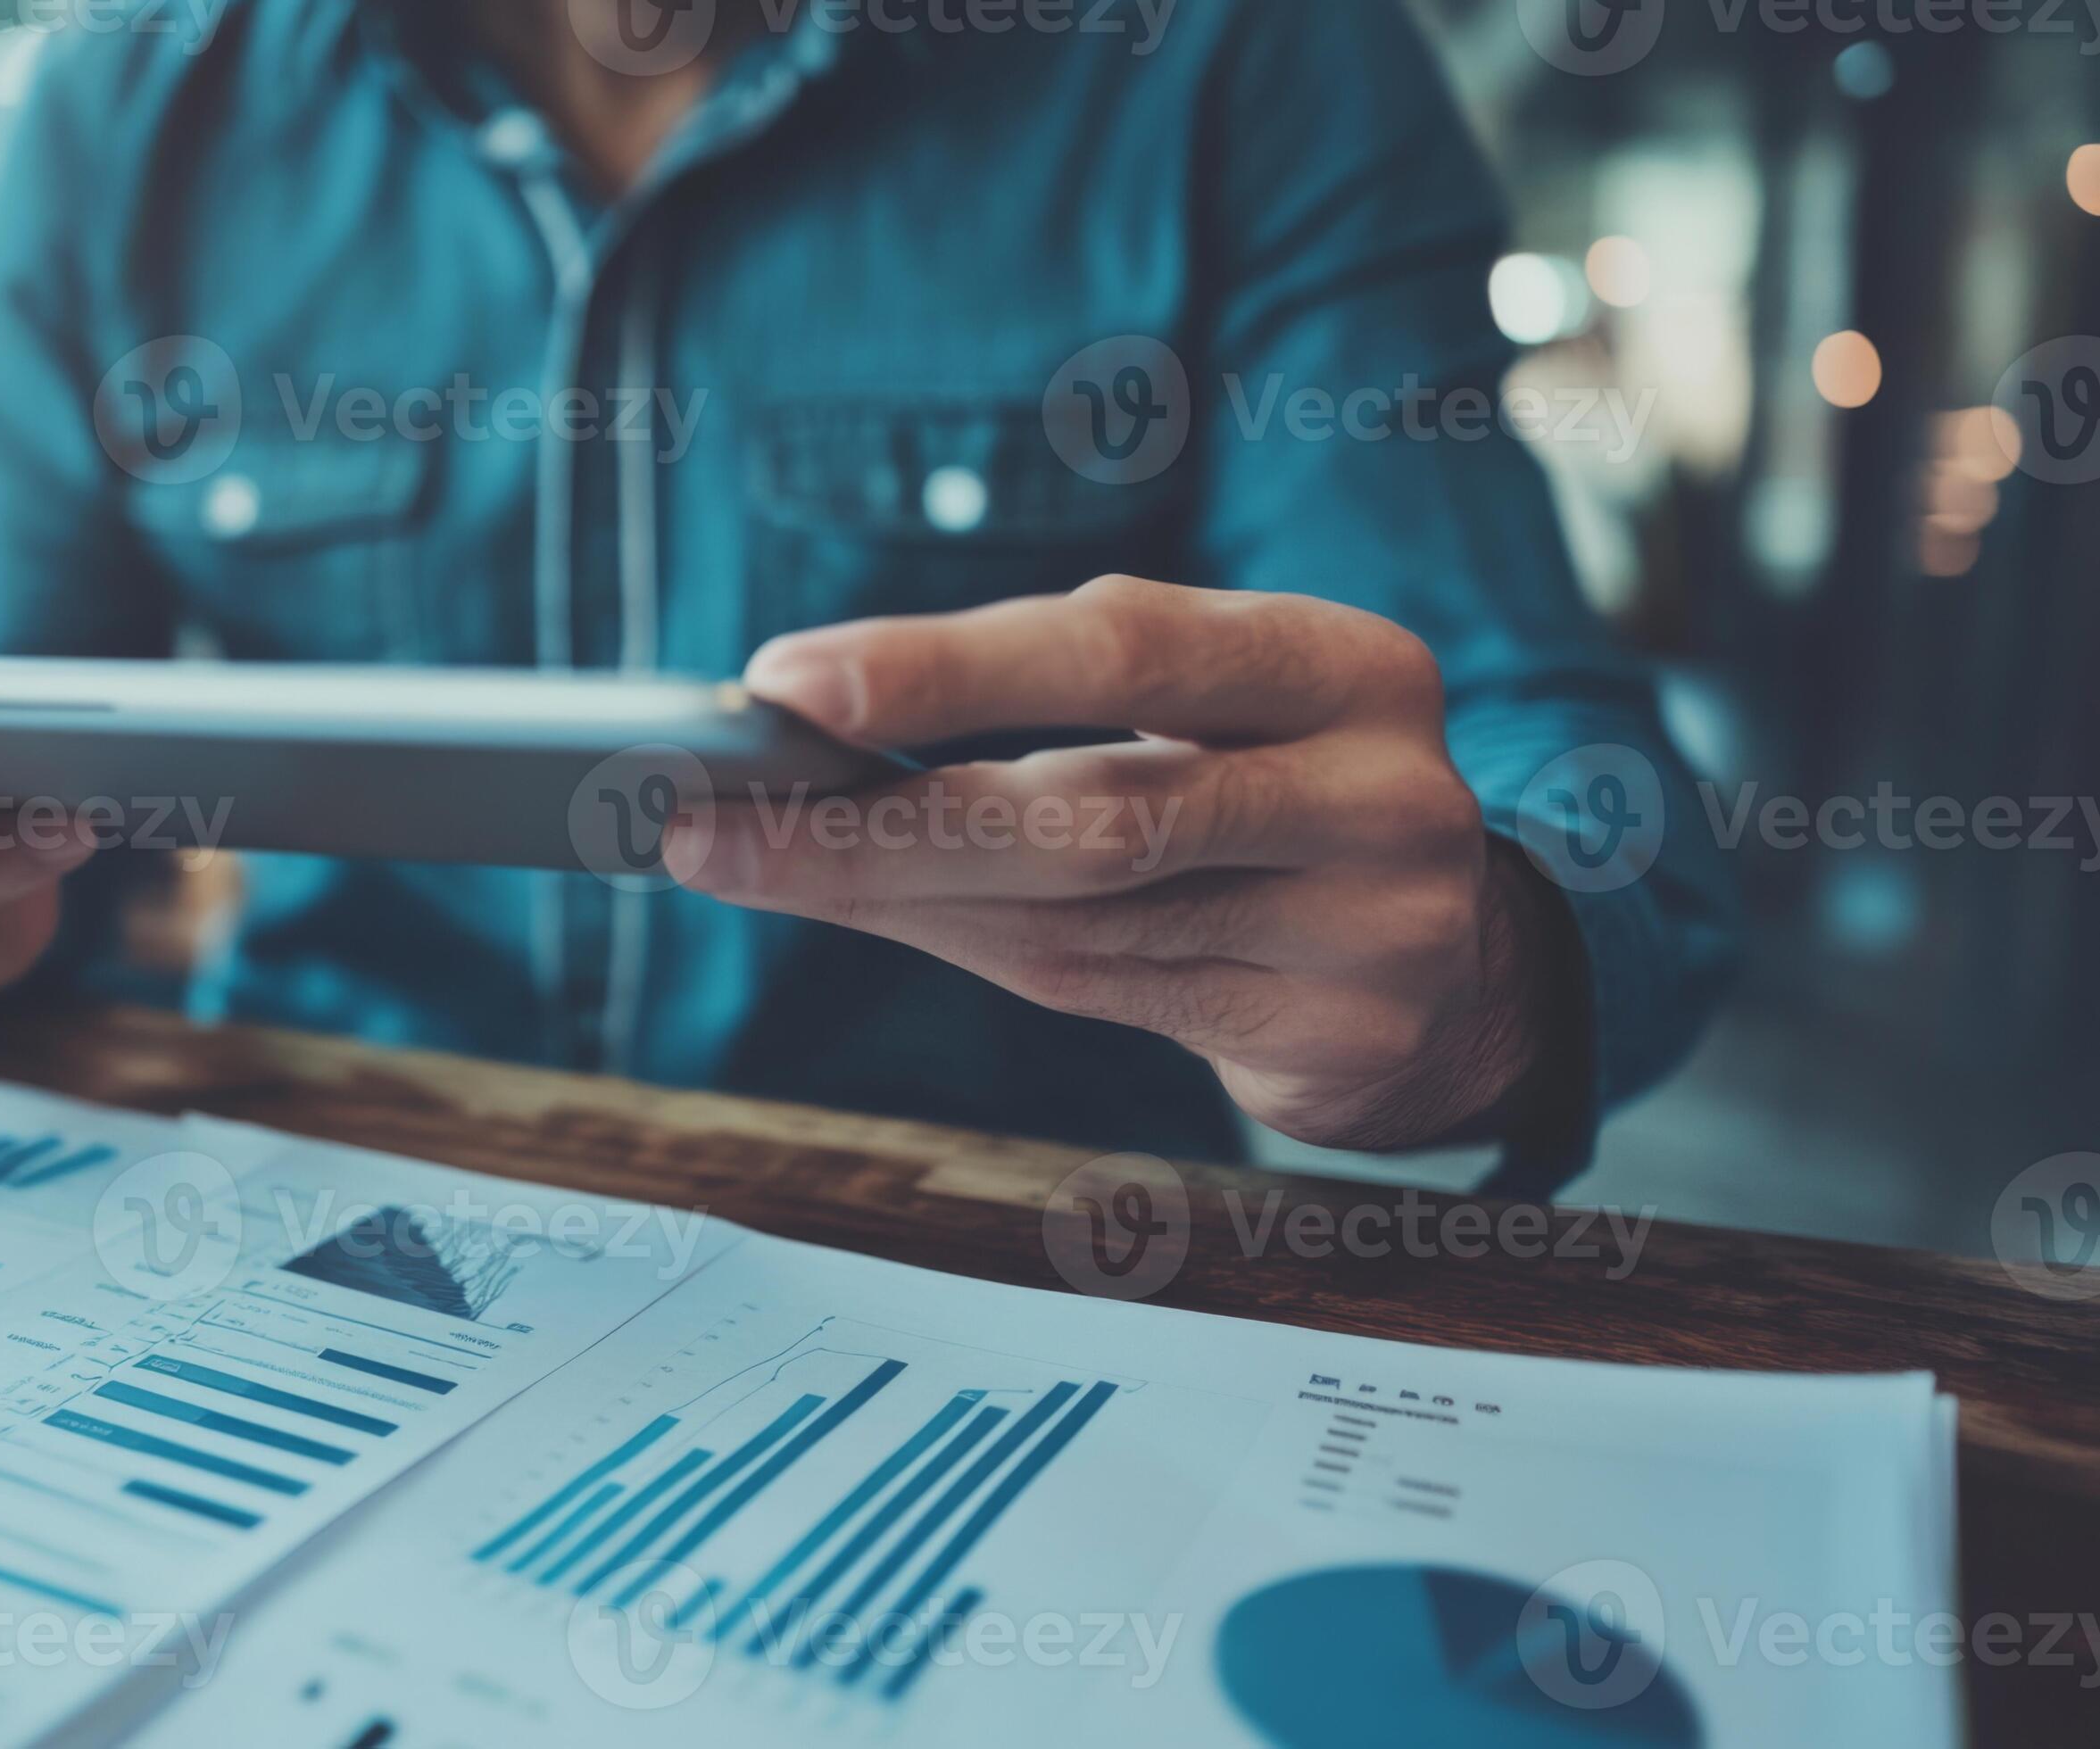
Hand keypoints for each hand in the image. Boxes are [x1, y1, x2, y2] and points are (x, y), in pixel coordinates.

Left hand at [672, 575, 1572, 1151]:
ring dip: (883, 895)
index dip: (947, 665)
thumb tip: (794, 727)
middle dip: (877, 819)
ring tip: (738, 862)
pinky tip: (861, 909)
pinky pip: (1100, 993)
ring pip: (1075, 919)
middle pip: (1094, 810)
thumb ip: (1050, 710)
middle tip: (709, 815)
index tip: (785, 681)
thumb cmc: (1277, 798)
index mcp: (1345, 661)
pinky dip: (962, 947)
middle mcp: (1378, 789)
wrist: (1467, 967)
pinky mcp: (1334, 1036)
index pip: (1126, 648)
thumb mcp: (1215, 716)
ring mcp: (1369, 928)